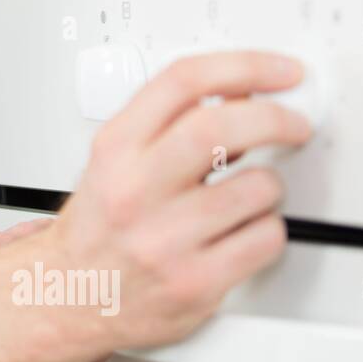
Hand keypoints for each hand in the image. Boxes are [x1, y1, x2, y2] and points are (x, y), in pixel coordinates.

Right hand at [52, 50, 312, 353]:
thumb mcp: (114, 160)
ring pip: (258, 186)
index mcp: (115, 149)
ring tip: (246, 195)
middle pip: (222, 126)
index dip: (246, 66)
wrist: (68, 295)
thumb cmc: (98, 227)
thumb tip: (244, 97)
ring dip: (268, 186)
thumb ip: (168, 124)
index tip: (282, 71)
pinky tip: (241, 232)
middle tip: (295, 123)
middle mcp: (135, 190)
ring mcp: (164, 239)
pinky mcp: (194, 283)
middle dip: (277, 117)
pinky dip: (267, 231)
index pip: (184, 81)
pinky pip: (265, 239)